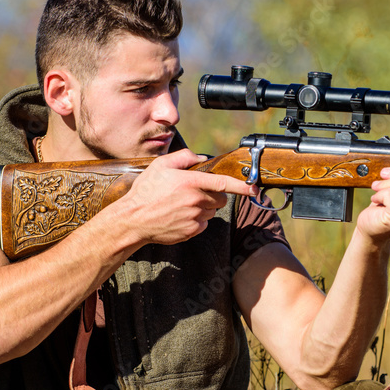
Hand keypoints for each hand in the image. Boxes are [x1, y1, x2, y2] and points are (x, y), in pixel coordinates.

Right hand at [116, 149, 258, 245]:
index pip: (223, 183)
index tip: (255, 188)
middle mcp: (196, 200)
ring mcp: (195, 218)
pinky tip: (180, 215)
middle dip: (215, 194)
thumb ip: (184, 157)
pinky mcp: (192, 231)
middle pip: (221, 198)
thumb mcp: (161, 166)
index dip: (242, 186)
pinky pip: (203, 223)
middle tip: (197, 191)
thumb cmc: (146, 191)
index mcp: (190, 182)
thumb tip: (201, 158)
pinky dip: (197, 219)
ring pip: (212, 211)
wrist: (133, 220)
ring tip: (182, 204)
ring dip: (204, 206)